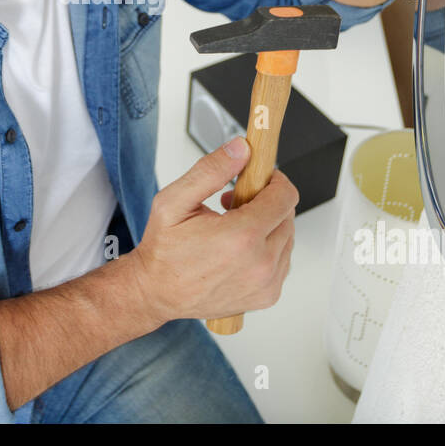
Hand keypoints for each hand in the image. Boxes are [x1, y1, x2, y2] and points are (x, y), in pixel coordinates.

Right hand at [126, 138, 298, 323]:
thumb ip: (211, 170)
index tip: (261, 178)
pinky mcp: (267, 296)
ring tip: (235, 227)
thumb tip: (241, 149)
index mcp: (241, 237)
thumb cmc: (164, 251)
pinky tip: (241, 249)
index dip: (275, 180)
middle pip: (287, 216)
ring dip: (268, 226)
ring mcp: (266, 283)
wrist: (156, 293)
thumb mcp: (174, 201)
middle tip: (234, 204)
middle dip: (266, 203)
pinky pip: (282, 261)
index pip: (285, 196)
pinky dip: (268, 249)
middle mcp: (259, 264)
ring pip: (287, 238)